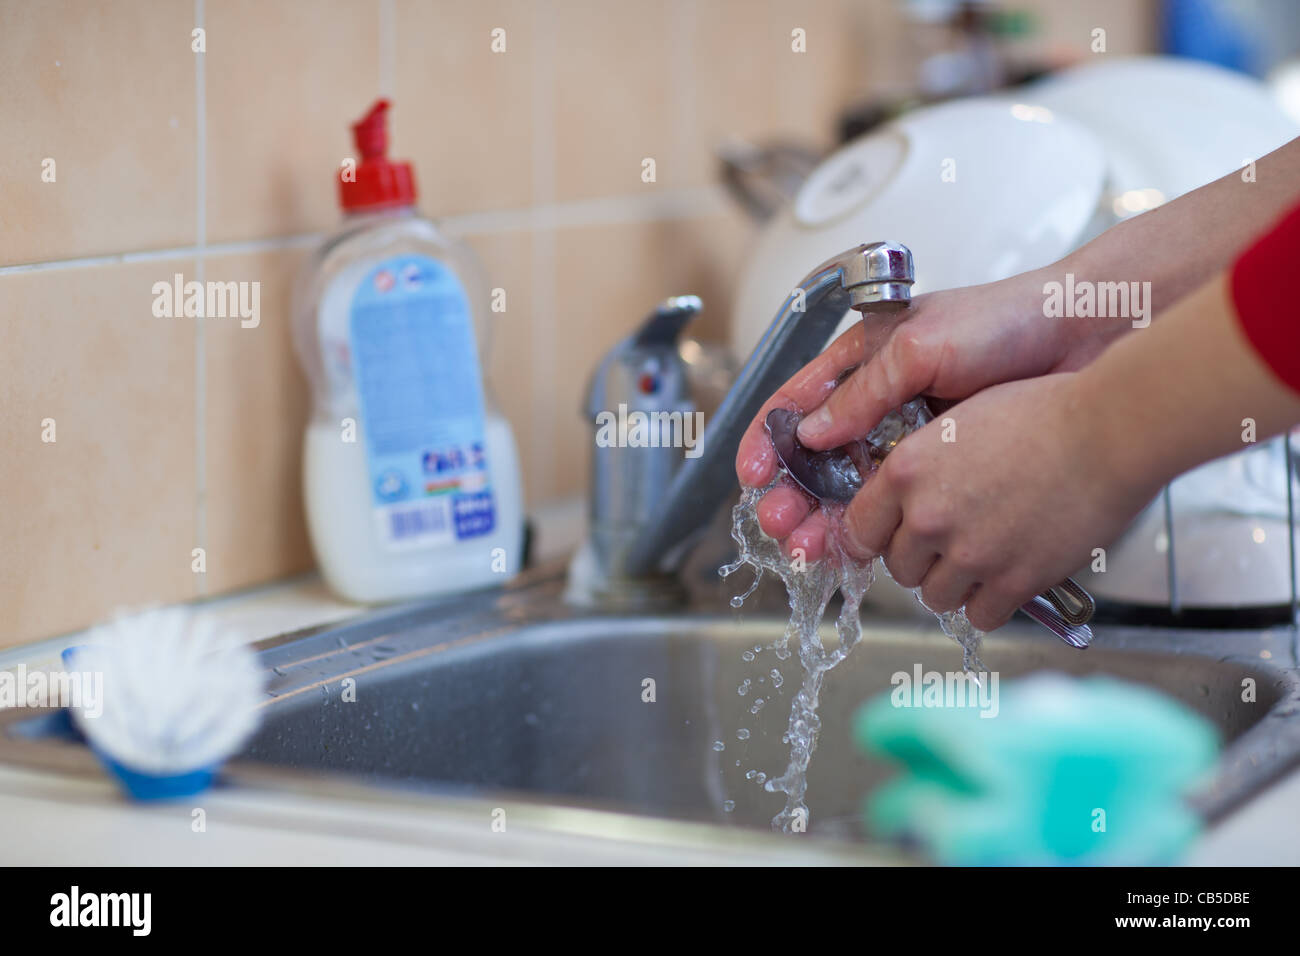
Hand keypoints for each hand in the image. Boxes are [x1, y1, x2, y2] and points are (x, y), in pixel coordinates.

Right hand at [735, 266, 1116, 560]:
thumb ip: (865, 390)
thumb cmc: (1008, 320)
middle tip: (782, 528)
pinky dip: (875, 529)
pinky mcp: (944, 467)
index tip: (753, 477)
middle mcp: (879, 401)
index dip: (767, 441)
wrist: (1085, 339)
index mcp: (863, 360)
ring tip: (811, 550)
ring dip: (826, 520)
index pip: (796, 402)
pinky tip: (858, 550)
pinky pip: (897, 504)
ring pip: (852, 487)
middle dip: (793, 495)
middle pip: (816, 457)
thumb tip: (811, 432)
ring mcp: (910, 436)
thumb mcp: (921, 345)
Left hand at [844, 374, 1159, 629]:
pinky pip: (980, 616)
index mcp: (906, 471)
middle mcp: (928, 517)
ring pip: (935, 597)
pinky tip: (1007, 578)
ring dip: (955, 584)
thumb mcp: (958, 422)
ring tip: (984, 558)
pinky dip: (991, 604)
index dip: (877, 536)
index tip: (891, 538)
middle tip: (952, 542)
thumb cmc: (1043, 412)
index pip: (859, 530)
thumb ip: (922, 465)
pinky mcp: (1013, 581)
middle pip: (898, 568)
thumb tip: (906, 496)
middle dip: (921, 559)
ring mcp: (969, 553)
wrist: (1108, 430)